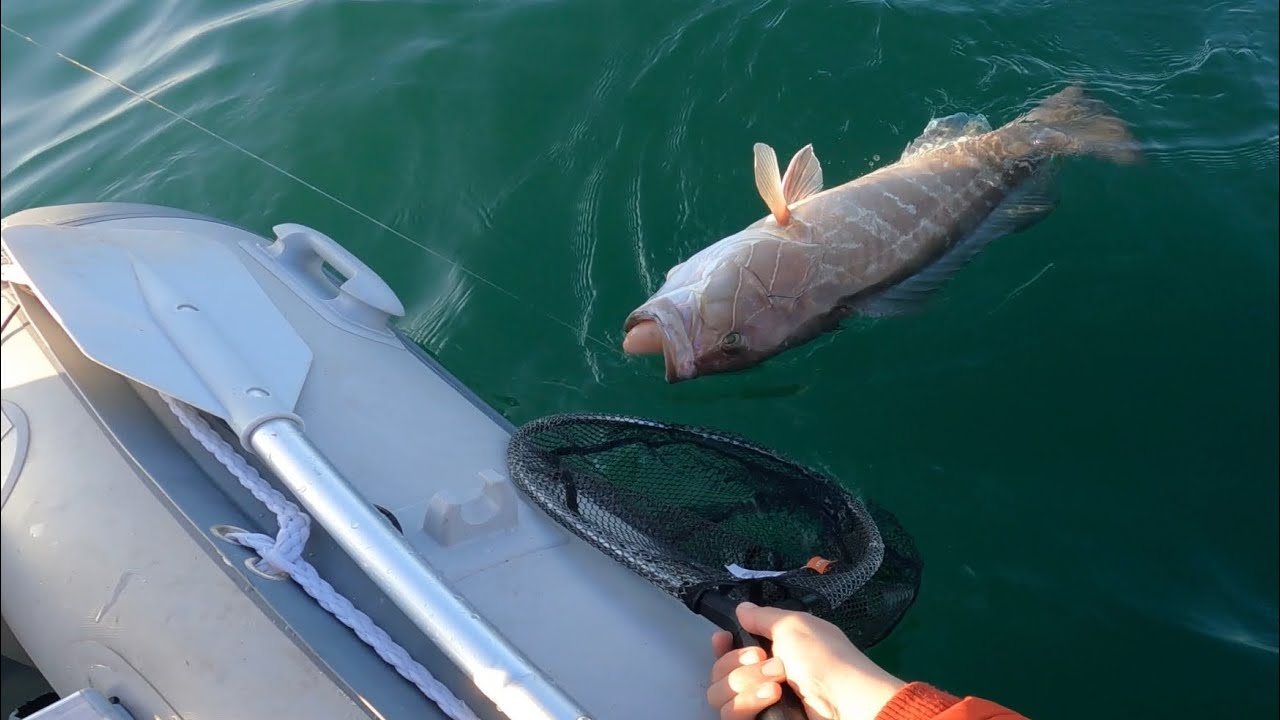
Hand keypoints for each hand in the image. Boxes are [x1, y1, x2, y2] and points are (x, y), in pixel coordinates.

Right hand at [705, 602, 905, 719]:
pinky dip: (746, 704)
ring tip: (776, 685)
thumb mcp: (793, 624)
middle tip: (772, 663)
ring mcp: (758, 703)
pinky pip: (730, 715)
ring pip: (719, 695)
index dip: (722, 645)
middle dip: (739, 663)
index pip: (729, 650)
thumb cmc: (824, 658)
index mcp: (771, 649)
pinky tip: (771, 697)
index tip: (723, 638)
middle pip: (719, 670)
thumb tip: (741, 608)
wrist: (846, 703)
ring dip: (745, 684)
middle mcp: (759, 676)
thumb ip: (762, 617)